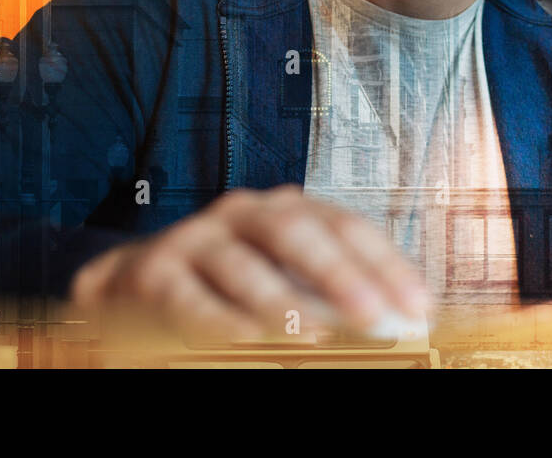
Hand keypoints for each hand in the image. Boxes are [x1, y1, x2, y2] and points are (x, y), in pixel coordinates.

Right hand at [68, 185, 430, 341]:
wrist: (132, 287)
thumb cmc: (226, 287)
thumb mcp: (283, 282)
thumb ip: (330, 297)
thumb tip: (392, 323)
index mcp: (287, 210)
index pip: (346, 226)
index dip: (386, 263)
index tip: (419, 306)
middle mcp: (245, 214)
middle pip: (297, 232)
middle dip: (340, 274)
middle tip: (375, 315)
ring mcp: (197, 239)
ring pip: (243, 264)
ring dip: (282, 301)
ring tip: (315, 335)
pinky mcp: (156, 274)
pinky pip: (191, 298)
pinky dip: (222, 320)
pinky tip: (249, 340)